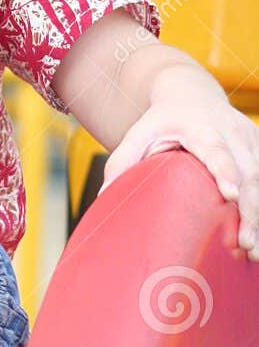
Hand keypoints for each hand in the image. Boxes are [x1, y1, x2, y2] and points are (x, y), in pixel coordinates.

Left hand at [99, 85, 258, 261]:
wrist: (191, 94)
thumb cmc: (161, 121)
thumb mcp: (137, 133)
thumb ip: (121, 162)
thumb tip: (103, 199)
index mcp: (200, 126)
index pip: (216, 150)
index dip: (225, 172)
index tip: (231, 195)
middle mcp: (232, 132)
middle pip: (248, 172)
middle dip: (249, 209)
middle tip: (245, 244)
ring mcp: (251, 140)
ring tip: (252, 252)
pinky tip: (257, 235)